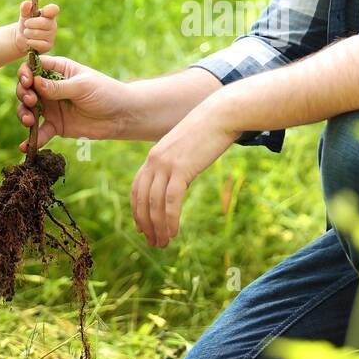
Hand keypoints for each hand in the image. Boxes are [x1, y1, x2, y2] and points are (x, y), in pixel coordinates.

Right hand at [16, 54, 132, 150]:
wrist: (122, 116)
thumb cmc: (106, 93)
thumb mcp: (83, 86)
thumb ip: (58, 87)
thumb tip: (35, 83)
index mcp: (58, 70)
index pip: (34, 66)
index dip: (26, 73)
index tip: (28, 81)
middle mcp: (51, 87)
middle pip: (26, 88)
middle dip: (24, 94)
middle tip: (32, 101)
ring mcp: (51, 107)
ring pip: (28, 110)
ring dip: (24, 114)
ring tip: (30, 121)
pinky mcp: (56, 125)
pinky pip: (40, 132)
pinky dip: (32, 139)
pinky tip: (25, 147)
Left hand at [18, 0, 59, 54]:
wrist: (22, 37)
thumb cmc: (26, 23)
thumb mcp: (24, 15)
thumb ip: (25, 8)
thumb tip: (27, 3)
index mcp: (49, 15)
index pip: (54, 9)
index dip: (49, 10)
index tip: (43, 12)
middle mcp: (52, 25)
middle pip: (43, 23)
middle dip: (30, 24)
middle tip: (26, 24)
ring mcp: (51, 36)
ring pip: (38, 34)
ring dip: (28, 33)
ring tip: (27, 33)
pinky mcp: (48, 46)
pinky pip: (38, 43)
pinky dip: (30, 42)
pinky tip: (29, 41)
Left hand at [130, 94, 239, 248]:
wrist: (221, 115)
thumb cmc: (208, 132)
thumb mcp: (186, 149)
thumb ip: (177, 164)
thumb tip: (179, 181)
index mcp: (153, 156)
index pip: (137, 189)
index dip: (137, 211)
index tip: (142, 228)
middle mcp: (154, 161)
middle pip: (142, 200)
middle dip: (146, 224)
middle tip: (153, 243)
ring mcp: (166, 164)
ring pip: (154, 203)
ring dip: (157, 227)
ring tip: (162, 243)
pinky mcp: (181, 168)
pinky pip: (171, 200)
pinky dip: (170, 219)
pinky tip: (173, 233)